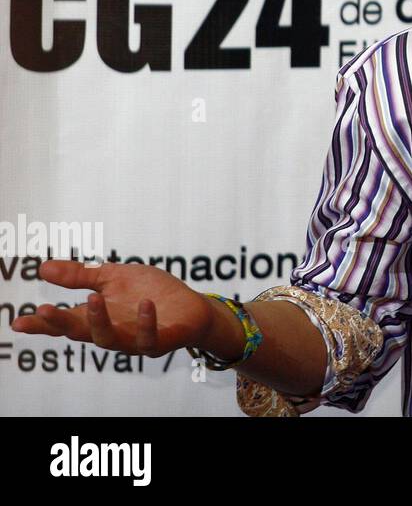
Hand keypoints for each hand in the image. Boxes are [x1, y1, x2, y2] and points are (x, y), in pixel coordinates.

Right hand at [10, 259, 216, 356]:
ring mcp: (135, 340)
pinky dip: (146, 323)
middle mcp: (112, 332)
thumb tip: (42, 267)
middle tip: (45, 310)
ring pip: (110, 340)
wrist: (193, 307)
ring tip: (93, 298)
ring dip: (100, 321)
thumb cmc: (151, 292)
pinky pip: (150, 339)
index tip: (19, 323)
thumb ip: (82, 276)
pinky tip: (145, 304)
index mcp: (99, 317)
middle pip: (81, 332)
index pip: (65, 323)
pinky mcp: (162, 342)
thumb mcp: (115, 277)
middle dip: (62, 323)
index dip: (42, 325)